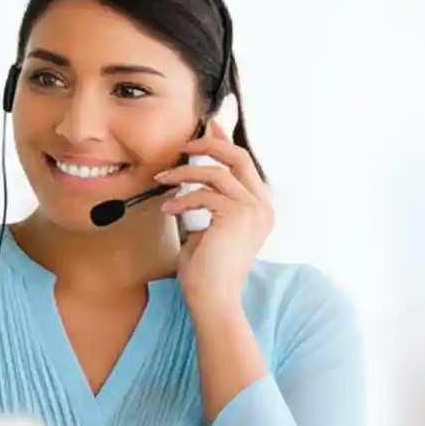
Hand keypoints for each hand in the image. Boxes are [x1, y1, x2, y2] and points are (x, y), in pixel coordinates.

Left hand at [156, 120, 273, 313]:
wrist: (212, 299)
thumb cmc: (206, 270)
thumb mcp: (206, 228)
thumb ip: (206, 203)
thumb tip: (186, 180)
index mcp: (258, 208)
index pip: (244, 164)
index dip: (225, 142)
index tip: (207, 126)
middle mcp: (262, 207)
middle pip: (238, 157)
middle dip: (209, 144)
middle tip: (183, 145)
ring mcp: (253, 210)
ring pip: (216, 173)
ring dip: (184, 173)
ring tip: (162, 180)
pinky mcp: (237, 216)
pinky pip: (205, 194)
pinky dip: (182, 198)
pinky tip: (168, 208)